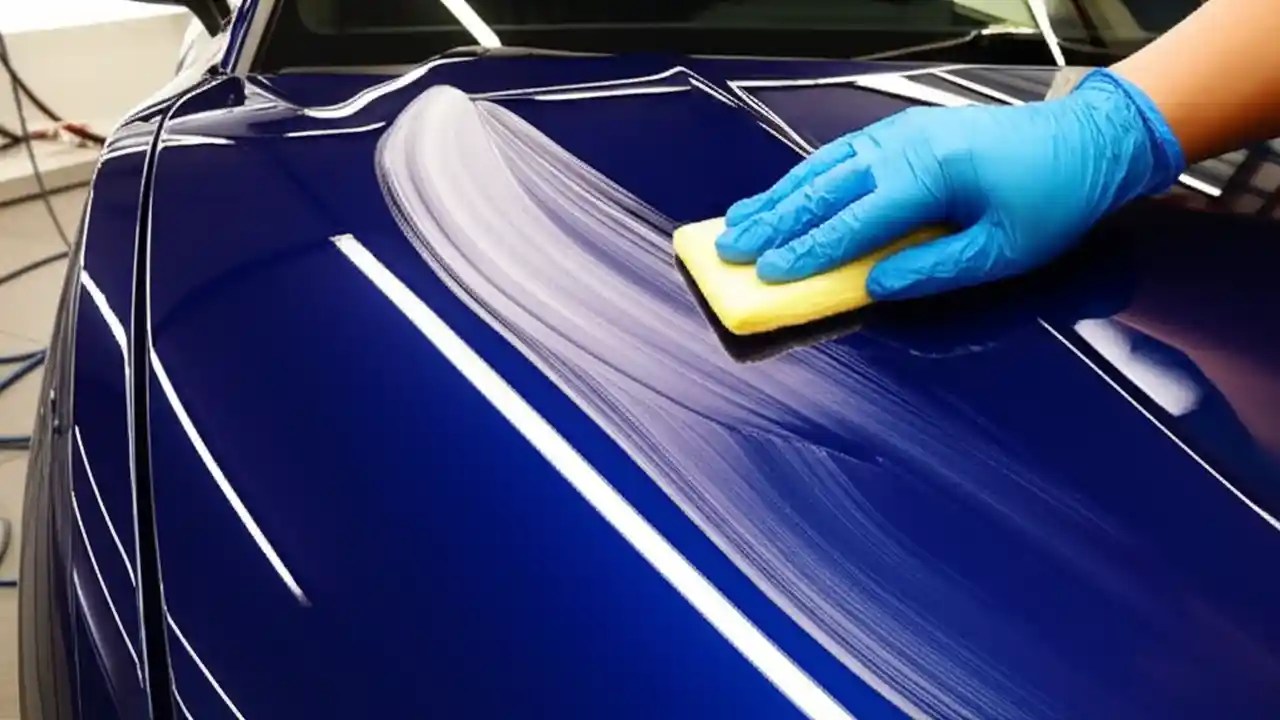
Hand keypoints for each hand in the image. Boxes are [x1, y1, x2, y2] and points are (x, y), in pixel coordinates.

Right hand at [715, 69, 1184, 299]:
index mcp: (931, 175)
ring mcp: (901, 132)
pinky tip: (782, 193)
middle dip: (773, 222)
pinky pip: (840, 153)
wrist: (1087, 140)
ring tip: (739, 222)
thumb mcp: (1003, 252)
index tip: (768, 273)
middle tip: (730, 249)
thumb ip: (935, 270)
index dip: (806, 251)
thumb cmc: (1053, 197)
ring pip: (823, 166)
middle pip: (824, 188)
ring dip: (778, 197)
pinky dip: (804, 176)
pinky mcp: (904, 131)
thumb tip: (876, 286)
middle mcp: (905, 145)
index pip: (852, 221)